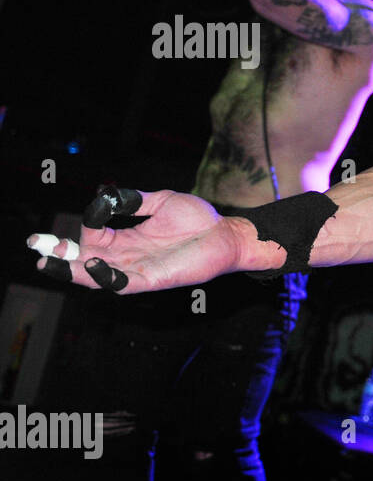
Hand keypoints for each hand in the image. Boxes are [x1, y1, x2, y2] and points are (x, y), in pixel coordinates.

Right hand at [27, 185, 244, 293]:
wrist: (228, 233)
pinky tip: (92, 265)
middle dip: (59, 255)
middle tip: (36, 248)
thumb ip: (132, 200)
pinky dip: (106, 277)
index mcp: (129, 238)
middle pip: (86, 259)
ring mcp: (140, 270)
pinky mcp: (154, 279)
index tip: (95, 210)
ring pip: (98, 275)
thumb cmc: (199, 219)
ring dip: (73, 270)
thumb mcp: (160, 201)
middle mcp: (129, 257)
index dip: (88, 224)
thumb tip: (105, 197)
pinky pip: (124, 283)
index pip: (94, 236)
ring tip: (50, 263)